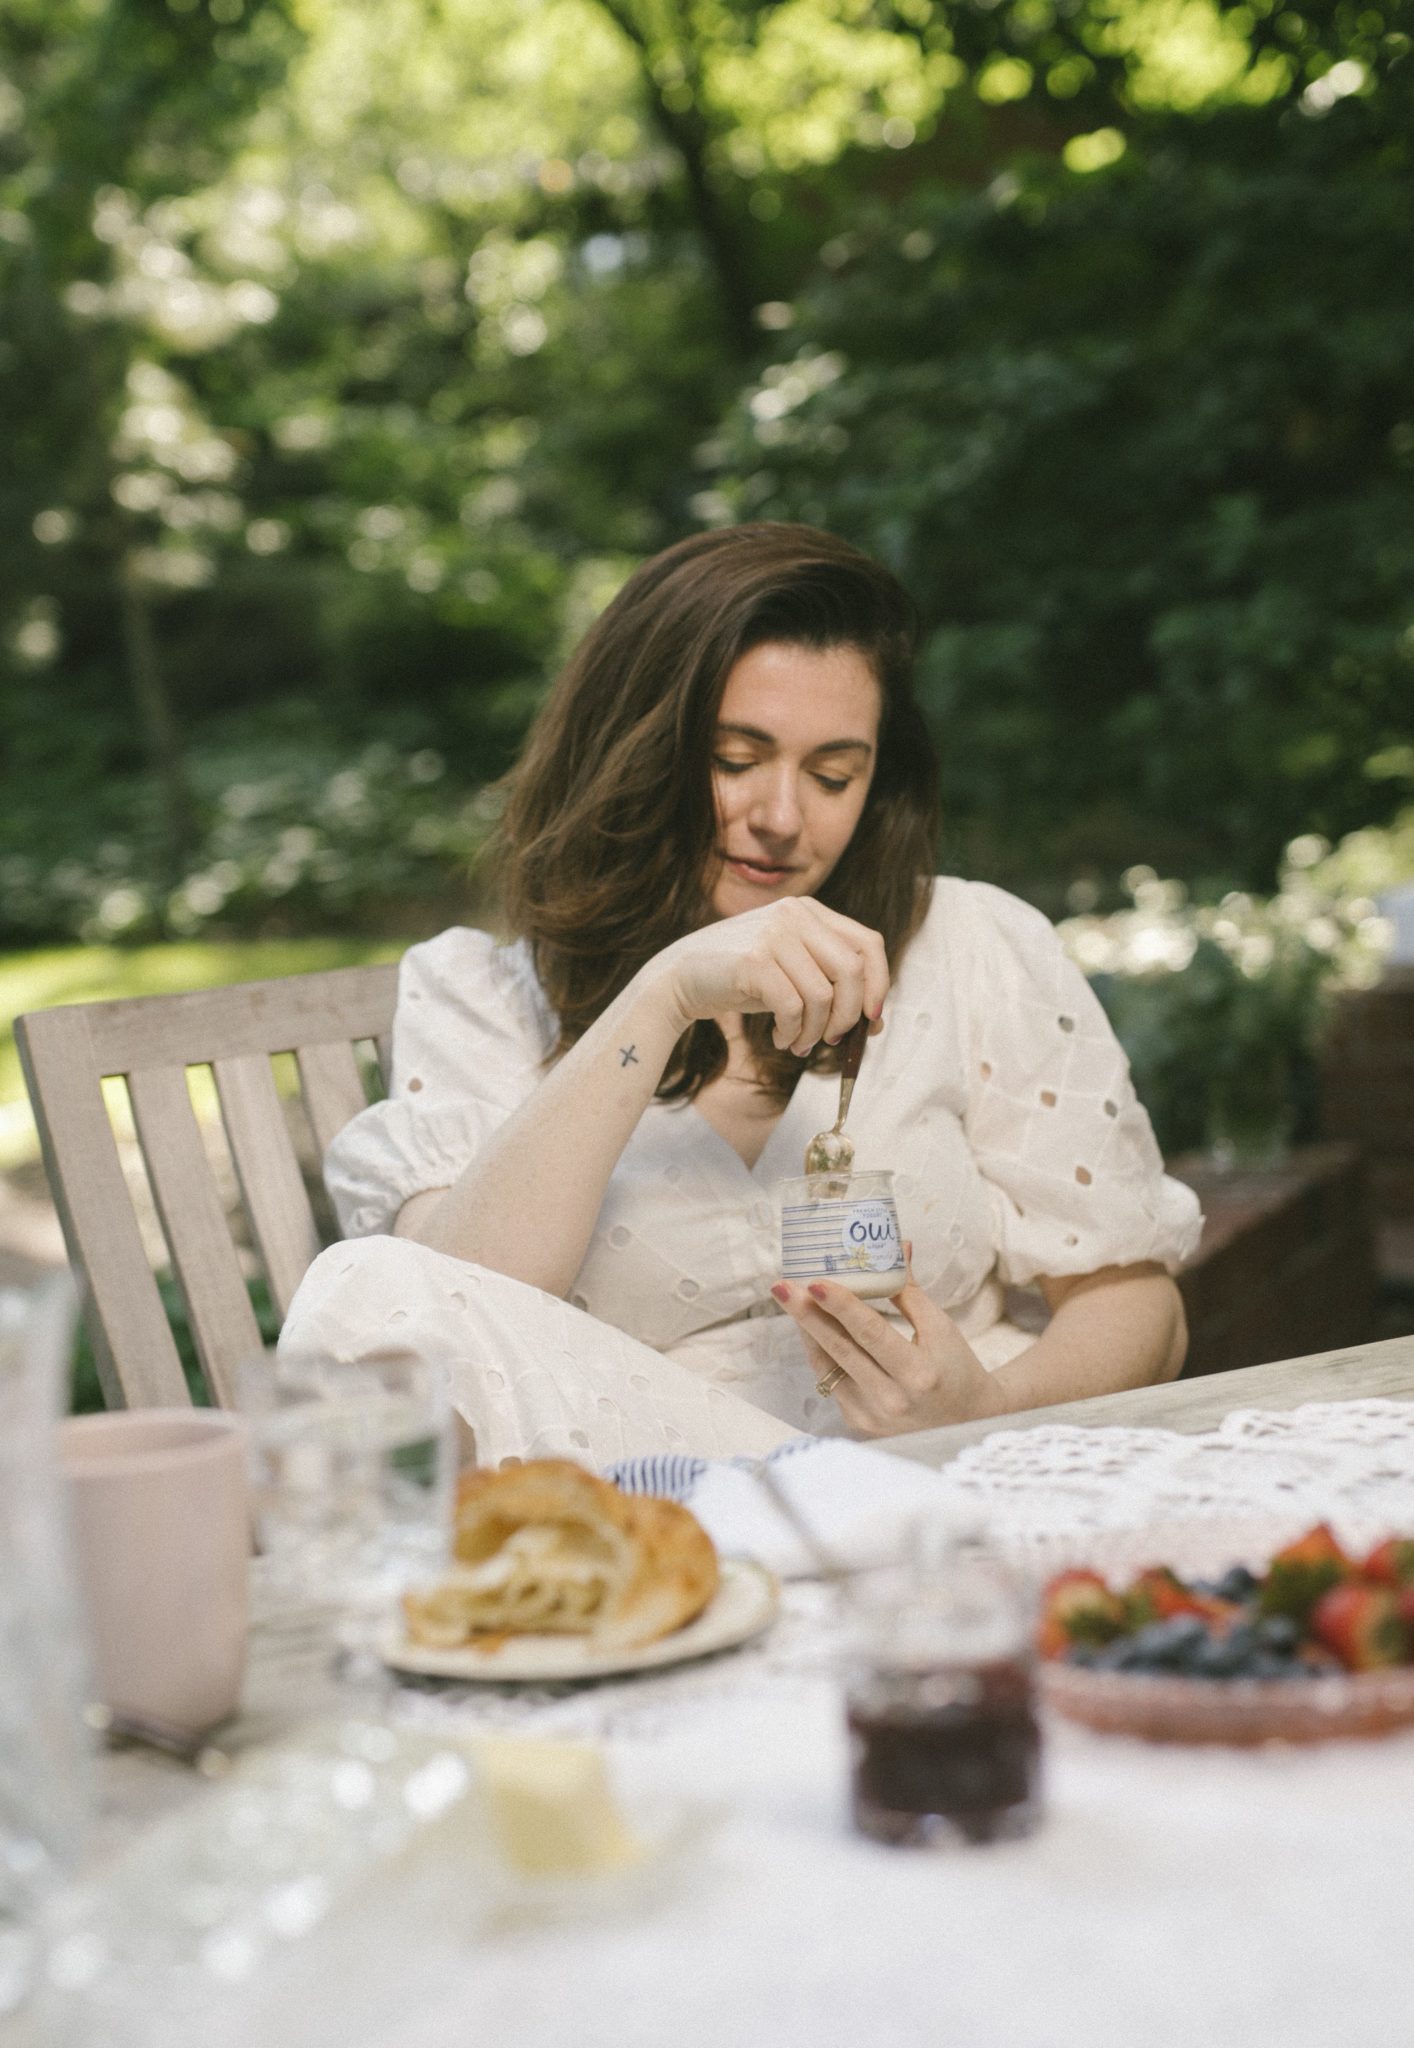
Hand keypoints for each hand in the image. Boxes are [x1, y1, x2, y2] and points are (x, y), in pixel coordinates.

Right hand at [647, 897, 888, 1056]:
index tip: (872, 1018)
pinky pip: (792, 1008)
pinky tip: (779, 1038)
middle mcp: (795, 915)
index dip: (879, 983)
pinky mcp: (753, 960)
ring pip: (822, 995)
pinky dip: (792, 1033)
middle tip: (832, 1040)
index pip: (868, 943)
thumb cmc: (743, 980)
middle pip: (851, 970)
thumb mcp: (794, 975)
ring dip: (815, 1032)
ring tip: (798, 1043)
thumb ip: (832, 987)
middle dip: (848, 1015)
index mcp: (810, 912)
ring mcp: (773, 934)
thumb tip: (875, 1023)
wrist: (680, 977)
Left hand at [772, 1261, 999, 1434]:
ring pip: (827, 1365)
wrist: (968, 1421)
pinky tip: (811, 1327)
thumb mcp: (941, 1327)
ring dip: (808, 1330)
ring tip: (792, 1299)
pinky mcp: (859, 1422)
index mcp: (918, 1373)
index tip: (815, 1283)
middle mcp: (892, 1399)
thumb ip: (909, 1291)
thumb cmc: (957, 1367)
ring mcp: (871, 1415)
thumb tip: (894, 1246)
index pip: (871, 1333)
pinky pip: (830, 1380)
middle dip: (806, 1314)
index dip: (841, 1306)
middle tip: (782, 1286)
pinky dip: (821, 1351)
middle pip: (839, 1349)